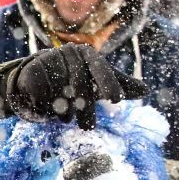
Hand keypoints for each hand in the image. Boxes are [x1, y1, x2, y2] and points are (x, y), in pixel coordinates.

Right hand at [0, 44, 148, 129]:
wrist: (39, 75)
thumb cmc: (74, 79)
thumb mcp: (97, 81)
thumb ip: (119, 84)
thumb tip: (146, 90)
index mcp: (88, 54)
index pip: (100, 68)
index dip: (109, 83)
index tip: (116, 100)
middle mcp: (69, 52)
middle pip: (81, 84)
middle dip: (85, 109)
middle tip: (87, 127)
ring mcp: (49, 59)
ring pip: (61, 91)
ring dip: (63, 110)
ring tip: (65, 117)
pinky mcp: (32, 70)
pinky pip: (42, 94)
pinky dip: (45, 107)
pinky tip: (47, 110)